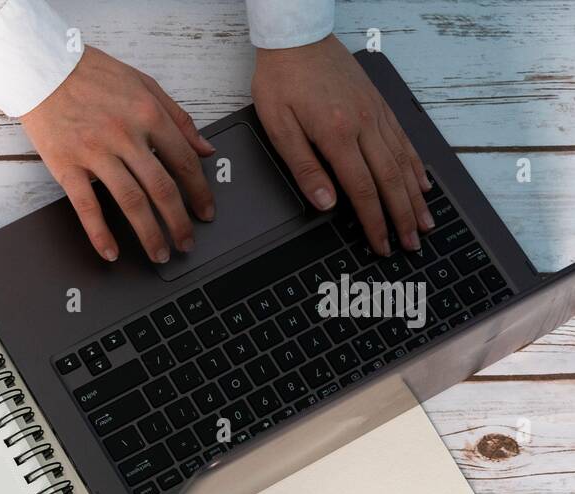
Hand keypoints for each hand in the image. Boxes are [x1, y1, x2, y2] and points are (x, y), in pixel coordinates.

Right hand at [20, 46, 215, 263]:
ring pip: (130, 201)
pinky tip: (111, 252)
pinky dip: (100, 234)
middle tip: (187, 243)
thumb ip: (177, 118)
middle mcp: (125, 135)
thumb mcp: (144, 84)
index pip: (183, 162)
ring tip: (159, 253)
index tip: (205, 212)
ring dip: (149, 233)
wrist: (42, 68)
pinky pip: (87, 207)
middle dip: (179, 222)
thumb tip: (205, 149)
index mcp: (148, 114)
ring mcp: (95, 152)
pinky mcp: (67, 166)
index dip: (199, 192)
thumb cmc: (91, 75)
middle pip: (161, 188)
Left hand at [252, 34, 433, 255]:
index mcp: (337, 135)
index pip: (362, 190)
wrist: (297, 38)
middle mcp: (364, 125)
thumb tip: (325, 203)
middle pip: (390, 181)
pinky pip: (403, 139)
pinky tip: (421, 181)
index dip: (374, 222)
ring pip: (402, 162)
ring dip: (415, 196)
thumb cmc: (282, 80)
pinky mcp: (378, 104)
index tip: (382, 244)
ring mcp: (375, 113)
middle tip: (412, 243)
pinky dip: (415, 164)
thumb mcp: (279, 128)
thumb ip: (304, 168)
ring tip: (425, 221)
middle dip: (403, 217)